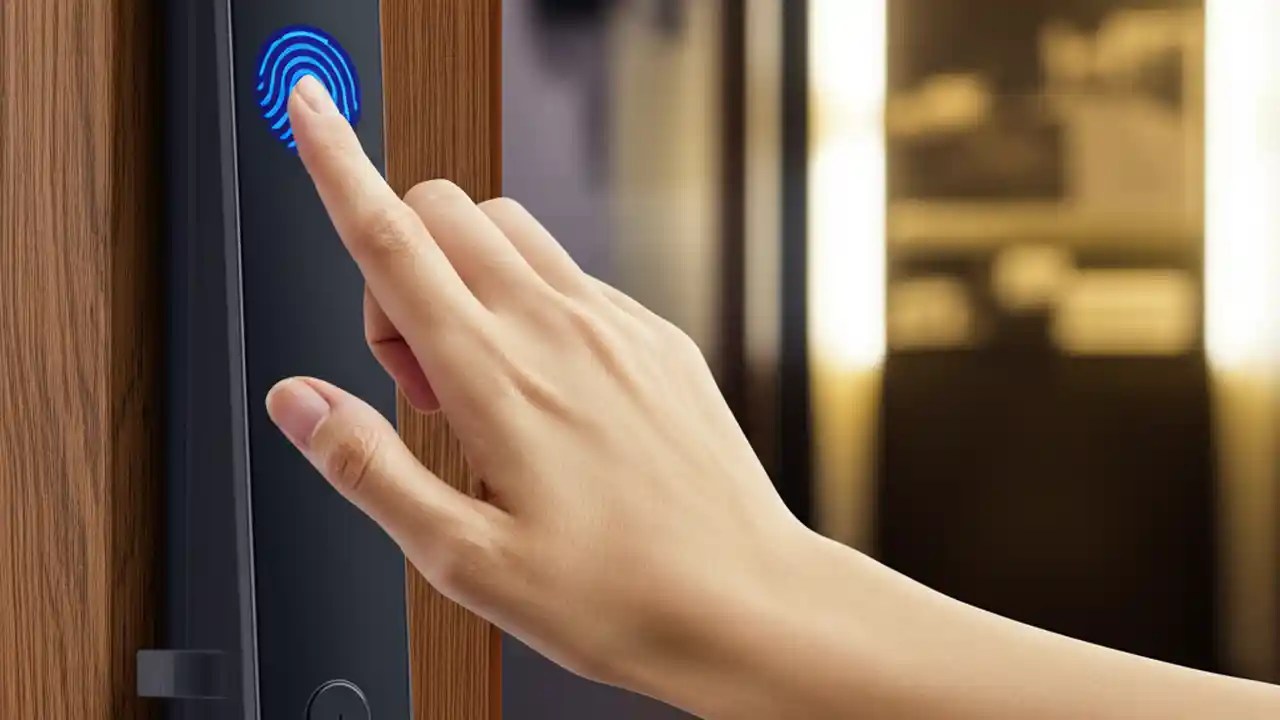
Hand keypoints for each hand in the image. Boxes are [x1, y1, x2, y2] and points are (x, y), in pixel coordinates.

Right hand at [266, 75, 807, 706]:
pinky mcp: (658, 335)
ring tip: (485, 386)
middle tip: (419, 379)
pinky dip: (533, 302)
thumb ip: (368, 467)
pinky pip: (572, 275)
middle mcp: (555, 327)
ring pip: (510, 229)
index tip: (307, 110)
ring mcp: (614, 322)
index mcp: (493, 376)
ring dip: (466, 277)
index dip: (334, 163)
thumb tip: (297, 401)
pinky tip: (552, 394)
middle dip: (400, 264)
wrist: (746, 601)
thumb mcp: (464, 559)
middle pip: (444, 209)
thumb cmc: (615, 594)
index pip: (388, 239)